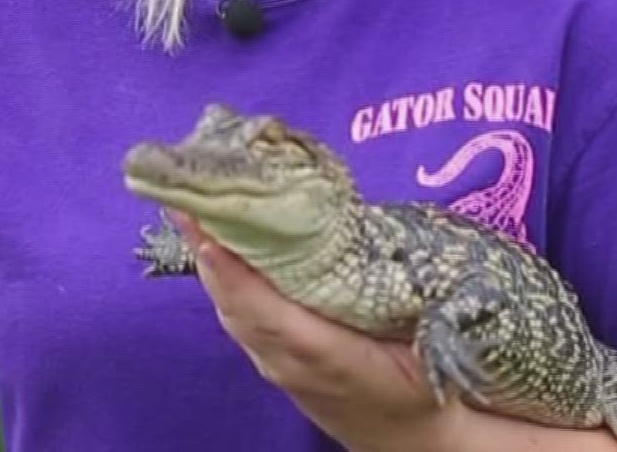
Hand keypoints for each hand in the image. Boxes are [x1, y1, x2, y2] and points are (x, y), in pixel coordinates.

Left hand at [172, 212, 458, 450]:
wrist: (403, 437)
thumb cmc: (419, 387)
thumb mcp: (427, 348)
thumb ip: (411, 303)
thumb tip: (379, 238)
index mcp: (331, 359)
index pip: (272, 319)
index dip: (237, 278)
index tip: (209, 236)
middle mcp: (289, 363)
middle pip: (236, 306)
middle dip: (210, 250)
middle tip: (190, 189)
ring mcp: (273, 362)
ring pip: (230, 307)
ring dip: (210, 257)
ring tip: (194, 199)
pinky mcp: (267, 356)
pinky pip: (236, 311)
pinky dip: (221, 272)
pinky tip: (213, 236)